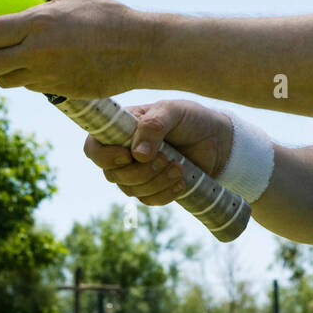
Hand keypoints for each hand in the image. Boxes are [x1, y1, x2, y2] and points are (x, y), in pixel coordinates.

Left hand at [0, 0, 151, 98]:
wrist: (139, 49)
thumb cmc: (106, 14)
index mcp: (37, 24)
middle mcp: (37, 53)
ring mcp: (47, 76)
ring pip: (7, 81)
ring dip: (1, 74)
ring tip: (6, 63)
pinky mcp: (59, 92)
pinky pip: (32, 86)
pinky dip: (29, 78)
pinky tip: (37, 67)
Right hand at [83, 100, 231, 205]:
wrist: (218, 140)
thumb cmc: (191, 119)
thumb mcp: (173, 111)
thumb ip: (154, 125)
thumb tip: (137, 155)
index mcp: (121, 129)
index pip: (93, 148)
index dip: (104, 157)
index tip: (128, 155)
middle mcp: (124, 152)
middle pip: (112, 174)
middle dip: (140, 171)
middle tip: (166, 158)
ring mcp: (138, 173)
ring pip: (131, 190)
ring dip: (155, 182)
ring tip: (178, 167)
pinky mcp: (154, 188)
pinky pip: (149, 201)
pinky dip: (165, 194)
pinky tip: (181, 181)